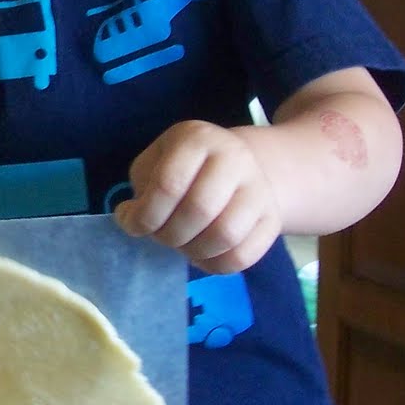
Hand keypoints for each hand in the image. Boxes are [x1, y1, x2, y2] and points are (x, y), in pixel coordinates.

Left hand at [113, 120, 280, 272]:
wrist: (235, 168)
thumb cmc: (182, 168)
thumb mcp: (154, 163)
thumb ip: (140, 189)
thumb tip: (133, 218)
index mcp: (198, 138)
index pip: (168, 184)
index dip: (145, 215)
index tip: (133, 224)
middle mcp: (235, 156)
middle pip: (199, 210)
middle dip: (169, 235)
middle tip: (160, 236)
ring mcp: (259, 188)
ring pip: (226, 235)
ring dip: (193, 251)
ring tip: (181, 246)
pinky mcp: (272, 219)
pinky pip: (244, 255)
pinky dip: (215, 266)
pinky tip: (201, 256)